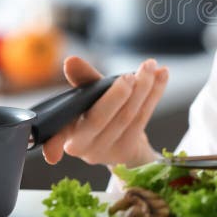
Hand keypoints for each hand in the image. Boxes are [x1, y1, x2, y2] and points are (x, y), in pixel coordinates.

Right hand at [42, 56, 168, 167]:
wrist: (120, 142)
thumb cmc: (98, 114)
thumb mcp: (88, 96)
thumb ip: (83, 80)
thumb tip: (71, 61)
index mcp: (66, 134)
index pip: (59, 134)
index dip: (54, 143)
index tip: (53, 154)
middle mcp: (83, 146)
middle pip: (101, 119)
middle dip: (117, 96)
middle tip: (129, 76)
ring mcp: (108, 150)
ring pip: (128, 116)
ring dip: (143, 88)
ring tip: (150, 65)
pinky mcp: (129, 148)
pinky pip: (144, 116)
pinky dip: (155, 92)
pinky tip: (162, 74)